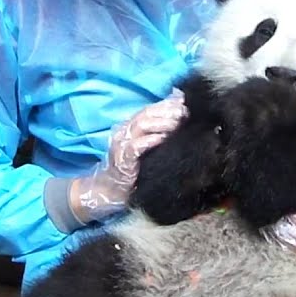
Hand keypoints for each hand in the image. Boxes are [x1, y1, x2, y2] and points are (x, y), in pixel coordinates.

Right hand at [69, 91, 186, 223]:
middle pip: (146, 114)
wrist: (110, 191)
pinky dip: (150, 140)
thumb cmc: (132, 170)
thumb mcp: (146, 148)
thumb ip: (158, 133)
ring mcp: (121, 144)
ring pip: (141, 125)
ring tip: (177, 123)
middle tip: (184, 113)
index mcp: (130, 127)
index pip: (149, 109)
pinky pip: (135, 146)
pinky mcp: (122, 159)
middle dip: (167, 111)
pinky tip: (163, 139)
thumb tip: (177, 117)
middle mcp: (124, 132)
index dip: (167, 105)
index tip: (185, 105)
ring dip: (161, 123)